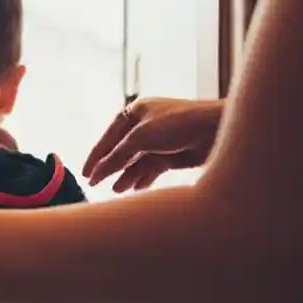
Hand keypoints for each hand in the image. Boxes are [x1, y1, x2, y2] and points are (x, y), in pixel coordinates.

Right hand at [83, 98, 224, 191]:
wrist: (216, 129)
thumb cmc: (178, 123)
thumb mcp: (140, 138)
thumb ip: (116, 157)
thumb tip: (96, 173)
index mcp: (135, 111)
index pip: (109, 137)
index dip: (96, 156)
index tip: (85, 174)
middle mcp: (146, 125)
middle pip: (122, 151)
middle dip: (111, 168)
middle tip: (97, 185)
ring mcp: (160, 141)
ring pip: (137, 162)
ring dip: (127, 176)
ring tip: (118, 190)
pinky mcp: (172, 155)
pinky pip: (151, 169)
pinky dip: (143, 179)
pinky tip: (136, 189)